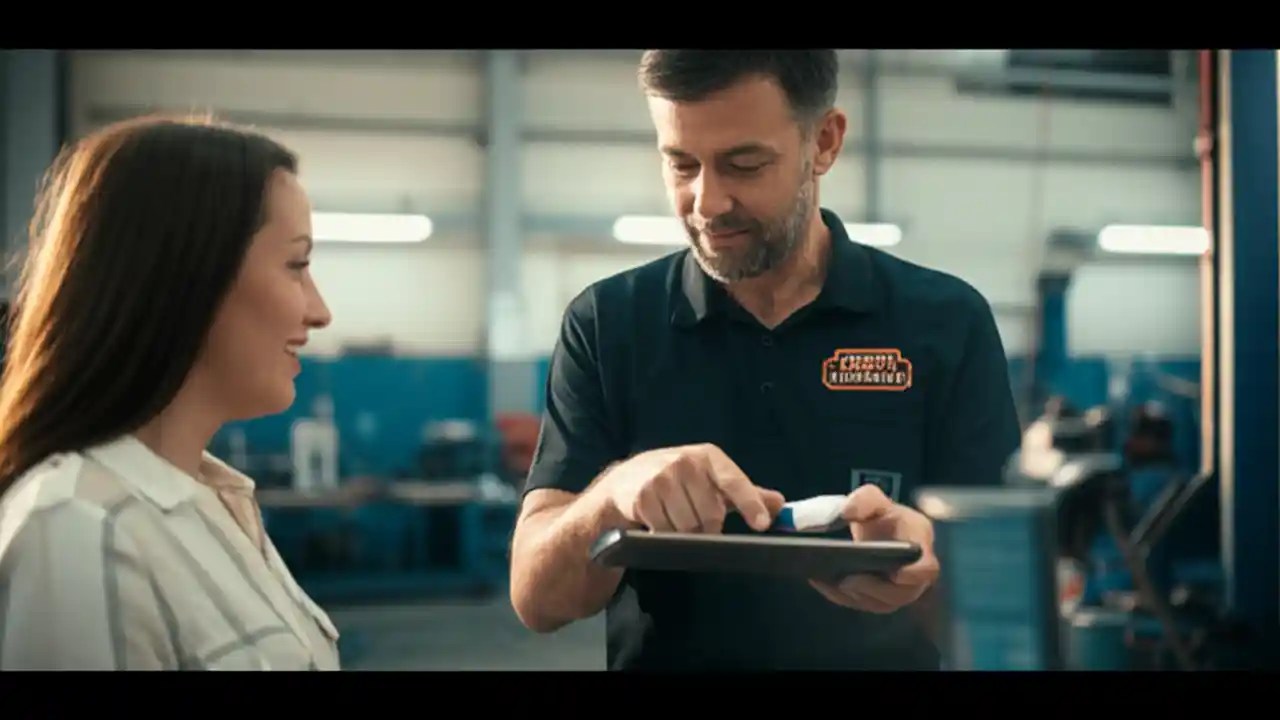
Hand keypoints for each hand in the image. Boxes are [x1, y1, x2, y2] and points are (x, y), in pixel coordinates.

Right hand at [599, 443, 784, 532]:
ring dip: (686, 533)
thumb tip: (779, 504)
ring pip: (689, 527)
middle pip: (712, 515)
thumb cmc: (679, 480)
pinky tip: (660, 521)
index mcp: (709, 457)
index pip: (734, 482)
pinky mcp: (643, 497)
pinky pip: (665, 531)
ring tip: (677, 519)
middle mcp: (686, 462)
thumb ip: (746, 492)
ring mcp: (662, 478)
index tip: (761, 524)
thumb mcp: (712, 479)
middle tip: (699, 522)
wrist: (627, 479)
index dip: (750, 504)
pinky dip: (665, 533)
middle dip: (708, 527)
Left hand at [810, 484, 939, 613]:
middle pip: (900, 594)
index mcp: (921, 548)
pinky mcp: (877, 601)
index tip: (896, 574)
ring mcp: (897, 592)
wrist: (875, 531)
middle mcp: (914, 577)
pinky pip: (860, 603)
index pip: (926, 568)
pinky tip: (820, 581)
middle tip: (845, 580)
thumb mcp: (874, 499)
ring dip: (854, 595)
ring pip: (879, 603)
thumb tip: (847, 512)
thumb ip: (864, 499)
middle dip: (873, 589)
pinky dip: (839, 595)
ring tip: (828, 581)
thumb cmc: (882, 516)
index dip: (914, 574)